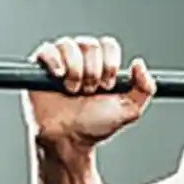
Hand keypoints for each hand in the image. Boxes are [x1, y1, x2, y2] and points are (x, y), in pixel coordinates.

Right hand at [22, 36, 156, 147]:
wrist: (69, 139)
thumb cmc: (95, 125)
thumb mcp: (129, 110)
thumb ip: (144, 88)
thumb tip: (139, 64)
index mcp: (101, 65)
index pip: (108, 45)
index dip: (110, 64)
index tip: (107, 86)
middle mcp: (81, 59)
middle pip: (90, 44)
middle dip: (93, 72)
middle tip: (89, 92)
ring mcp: (59, 61)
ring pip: (69, 45)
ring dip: (76, 71)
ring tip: (73, 91)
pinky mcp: (39, 66)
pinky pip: (47, 50)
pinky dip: (56, 62)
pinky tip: (60, 78)